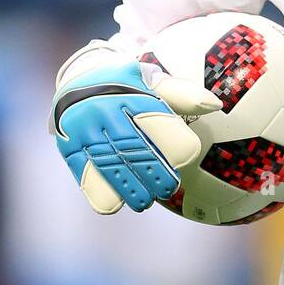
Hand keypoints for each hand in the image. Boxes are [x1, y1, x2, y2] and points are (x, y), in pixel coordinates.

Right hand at [50, 54, 221, 213]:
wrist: (77, 78)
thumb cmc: (126, 84)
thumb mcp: (150, 80)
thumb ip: (182, 93)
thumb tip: (214, 104)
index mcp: (129, 91)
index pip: (154, 118)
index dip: (172, 139)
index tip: (189, 155)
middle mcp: (104, 108)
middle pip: (131, 145)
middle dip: (152, 171)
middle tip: (170, 188)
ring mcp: (83, 127)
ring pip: (107, 162)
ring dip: (127, 186)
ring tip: (145, 201)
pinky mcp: (68, 143)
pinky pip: (82, 169)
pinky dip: (98, 190)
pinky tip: (115, 205)